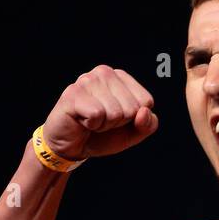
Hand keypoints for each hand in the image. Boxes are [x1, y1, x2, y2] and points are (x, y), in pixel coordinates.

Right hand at [43, 65, 157, 160]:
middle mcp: (104, 72)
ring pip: (115, 113)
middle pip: (132, 108)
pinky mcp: (73, 94)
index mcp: (120, 77)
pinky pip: (97, 116)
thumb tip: (144, 112)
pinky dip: (92, 126)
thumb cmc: (100, 135)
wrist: (70, 147)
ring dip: (103, 125)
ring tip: (90, 121)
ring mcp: (87, 80)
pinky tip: (82, 121)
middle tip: (101, 121)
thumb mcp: (132, 133)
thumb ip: (148, 125)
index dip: (133, 119)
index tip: (115, 119)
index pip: (146, 101)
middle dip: (118, 123)